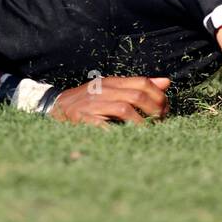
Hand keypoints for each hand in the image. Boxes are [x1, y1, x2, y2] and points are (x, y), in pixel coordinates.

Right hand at [48, 76, 171, 125]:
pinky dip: (118, 132)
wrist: (54, 107)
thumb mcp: (112, 88)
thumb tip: (166, 82)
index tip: (165, 110)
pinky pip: (104, 126)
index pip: (142, 82)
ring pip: (125, 109)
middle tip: (160, 122)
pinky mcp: (83, 119)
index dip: (158, 96)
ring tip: (147, 132)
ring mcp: (93, 104)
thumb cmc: (88, 100)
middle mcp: (103, 90)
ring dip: (141, 123)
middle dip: (154, 110)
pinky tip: (127, 139)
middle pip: (137, 95)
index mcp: (112, 82)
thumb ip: (138, 86)